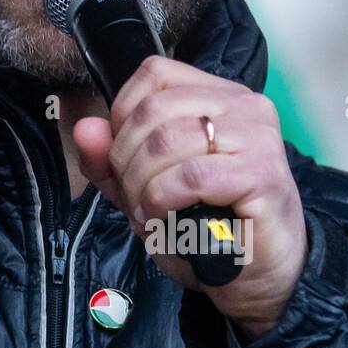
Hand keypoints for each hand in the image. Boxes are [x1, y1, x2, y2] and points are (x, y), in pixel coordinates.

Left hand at [74, 56, 307, 340]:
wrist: (259, 274)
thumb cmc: (206, 225)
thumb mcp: (145, 186)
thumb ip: (110, 159)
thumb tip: (84, 129)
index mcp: (218, 94)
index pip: (154, 73)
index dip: (122, 114)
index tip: (123, 158)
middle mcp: (243, 104)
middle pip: (152, 109)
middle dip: (125, 159)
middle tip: (133, 197)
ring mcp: (257, 135)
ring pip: (166, 141)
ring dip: (141, 185)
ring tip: (147, 212)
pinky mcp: (262, 173)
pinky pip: (190, 176)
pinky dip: (162, 200)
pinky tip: (163, 217)